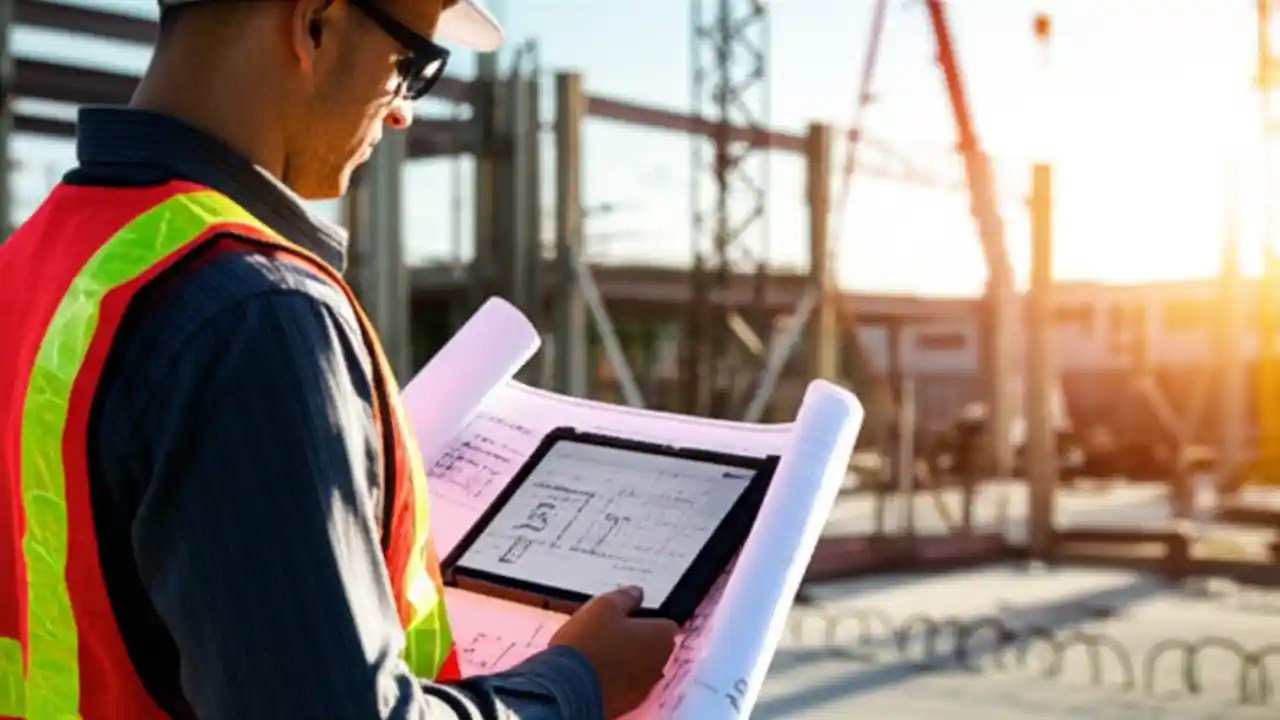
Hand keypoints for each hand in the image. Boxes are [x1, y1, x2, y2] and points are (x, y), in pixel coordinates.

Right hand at [549, 586, 679, 718]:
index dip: (649, 617)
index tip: (630, 614)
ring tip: (600, 650)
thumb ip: (626, 597)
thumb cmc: (590, 639)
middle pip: (655, 646)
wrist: (568, 686)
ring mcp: (645, 687)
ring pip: (641, 666)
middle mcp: (660, 664)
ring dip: (628, 659)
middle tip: (612, 630)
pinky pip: (627, 684)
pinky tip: (596, 670)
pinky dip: (617, 677)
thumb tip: (638, 592)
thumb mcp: (605, 606)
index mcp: (661, 638)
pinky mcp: (628, 703)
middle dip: (639, 639)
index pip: (666, 623)